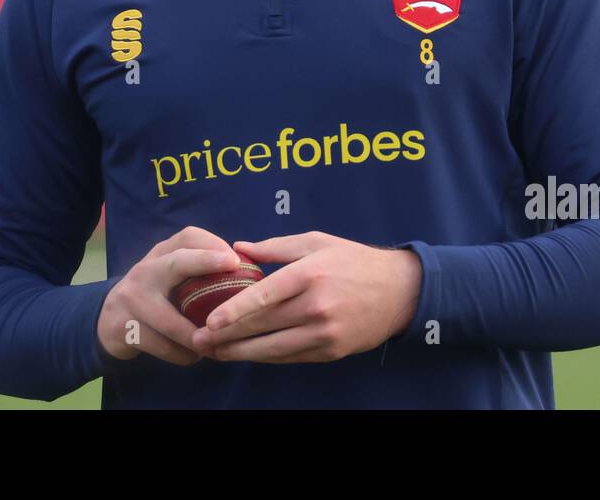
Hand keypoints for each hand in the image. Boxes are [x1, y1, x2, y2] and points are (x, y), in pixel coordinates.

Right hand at [96, 226, 240, 364]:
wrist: (108, 322)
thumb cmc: (154, 296)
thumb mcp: (169, 277)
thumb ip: (198, 272)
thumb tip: (245, 276)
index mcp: (161, 254)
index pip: (187, 237)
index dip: (212, 244)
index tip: (236, 258)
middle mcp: (146, 271)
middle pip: (177, 262)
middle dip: (206, 262)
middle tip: (233, 267)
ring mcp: (133, 300)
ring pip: (173, 322)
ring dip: (200, 338)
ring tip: (218, 345)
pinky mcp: (125, 328)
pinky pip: (164, 347)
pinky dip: (184, 355)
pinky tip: (195, 356)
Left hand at [189, 231, 421, 362]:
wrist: (400, 291)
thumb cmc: (354, 260)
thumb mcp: (317, 241)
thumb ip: (275, 247)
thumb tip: (238, 248)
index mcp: (309, 274)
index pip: (264, 296)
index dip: (233, 311)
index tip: (209, 321)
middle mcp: (316, 306)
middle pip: (262, 326)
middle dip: (227, 336)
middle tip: (199, 340)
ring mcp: (324, 332)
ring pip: (273, 349)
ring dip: (241, 353)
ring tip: (215, 353)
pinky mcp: (331, 351)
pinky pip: (290, 358)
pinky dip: (266, 358)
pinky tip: (247, 355)